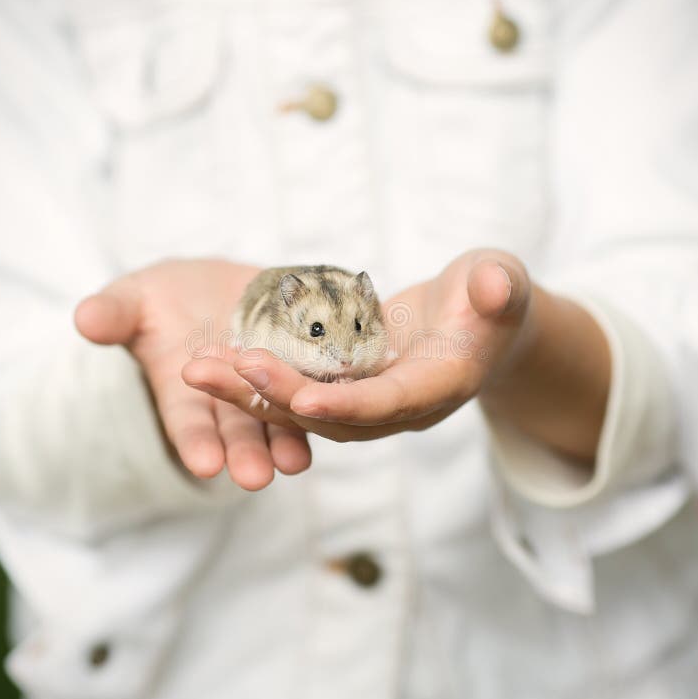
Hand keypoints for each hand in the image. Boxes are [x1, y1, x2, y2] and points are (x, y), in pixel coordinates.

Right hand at [74, 259, 311, 489]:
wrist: (215, 285)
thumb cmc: (164, 297)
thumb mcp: (136, 299)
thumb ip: (116, 314)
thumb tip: (84, 319)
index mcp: (184, 391)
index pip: (188, 423)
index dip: (196, 443)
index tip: (205, 464)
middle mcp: (227, 398)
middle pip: (237, 431)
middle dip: (246, 453)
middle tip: (255, 477)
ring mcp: (266, 384)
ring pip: (277, 418)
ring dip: (287, 441)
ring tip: (296, 463)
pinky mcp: (299, 364)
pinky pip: (313, 385)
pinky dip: (322, 402)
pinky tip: (337, 415)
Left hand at [182, 251, 534, 441]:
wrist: (477, 324)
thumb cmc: (494, 299)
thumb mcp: (503, 283)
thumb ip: (500, 288)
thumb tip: (494, 285)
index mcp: (439, 386)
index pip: (391, 403)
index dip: (349, 404)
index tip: (299, 398)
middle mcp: (398, 407)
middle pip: (332, 416)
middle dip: (273, 397)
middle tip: (213, 370)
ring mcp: (369, 401)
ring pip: (305, 410)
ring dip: (249, 394)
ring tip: (194, 371)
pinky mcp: (347, 387)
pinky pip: (299, 390)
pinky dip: (258, 380)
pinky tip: (215, 360)